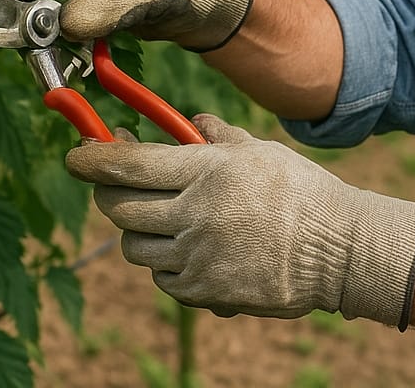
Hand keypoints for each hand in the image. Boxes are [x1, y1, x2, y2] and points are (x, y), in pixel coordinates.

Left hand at [66, 115, 414, 325]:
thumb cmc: (301, 192)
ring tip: (166, 219)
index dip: (92, 158)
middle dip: (108, 193)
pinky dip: (168, 263)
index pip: (129, 164)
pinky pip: (163, 277)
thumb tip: (189, 122)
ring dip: (139, 231)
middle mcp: (195, 214)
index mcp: (207, 172)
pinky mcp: (204, 292)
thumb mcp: (260, 151)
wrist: (338, 250)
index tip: (76, 153)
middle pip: (119, 208)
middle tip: (116, 184)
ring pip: (134, 247)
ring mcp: (197, 257)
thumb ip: (217, 136)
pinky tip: (193, 249)